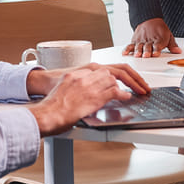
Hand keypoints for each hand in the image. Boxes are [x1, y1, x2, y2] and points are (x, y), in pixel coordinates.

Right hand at [27, 63, 148, 135]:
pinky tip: (127, 97)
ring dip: (127, 84)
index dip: (111, 75)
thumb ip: (74, 87)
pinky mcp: (94, 97)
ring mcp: (90, 86)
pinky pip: (114, 92)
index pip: (99, 69)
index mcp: (77, 73)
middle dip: (125, 76)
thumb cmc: (52, 105)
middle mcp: (85, 76)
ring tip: (136, 89)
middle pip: (110, 71)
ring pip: (114, 78)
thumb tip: (80, 94)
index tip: (117, 80)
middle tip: (135, 82)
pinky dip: (123, 94)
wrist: (47, 113)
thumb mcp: (63, 89)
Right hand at [123, 18, 179, 56]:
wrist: (149, 19)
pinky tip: (125, 53)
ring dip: (138, 51)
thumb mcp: (169, 35)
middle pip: (148, 47)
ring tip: (137, 55)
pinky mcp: (135, 41)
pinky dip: (127, 49)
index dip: (156, 50)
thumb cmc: (159, 29)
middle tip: (145, 55)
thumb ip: (172, 45)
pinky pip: (130, 45)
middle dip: (146, 51)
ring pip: (139, 46)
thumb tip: (178, 51)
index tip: (155, 54)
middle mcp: (149, 40)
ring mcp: (141, 41)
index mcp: (159, 40)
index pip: (157, 45)